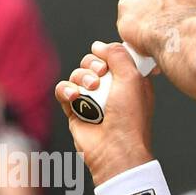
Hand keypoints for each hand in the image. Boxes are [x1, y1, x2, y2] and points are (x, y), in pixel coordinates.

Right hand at [56, 43, 153, 183]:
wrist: (114, 148)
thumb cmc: (129, 118)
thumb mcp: (132, 78)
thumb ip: (118, 54)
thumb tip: (99, 45)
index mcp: (129, 82)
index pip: (115, 57)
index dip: (110, 54)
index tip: (110, 57)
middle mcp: (111, 90)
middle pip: (93, 62)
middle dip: (93, 64)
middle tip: (100, 74)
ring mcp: (92, 99)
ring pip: (77, 74)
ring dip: (81, 78)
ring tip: (90, 90)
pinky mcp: (74, 109)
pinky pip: (63, 89)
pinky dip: (66, 90)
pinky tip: (74, 97)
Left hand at [116, 0, 195, 56]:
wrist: (178, 39)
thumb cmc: (194, 26)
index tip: (177, 7)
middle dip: (158, 4)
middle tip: (166, 21)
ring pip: (138, 2)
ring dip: (144, 14)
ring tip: (155, 31)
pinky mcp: (125, 8)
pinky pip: (127, 17)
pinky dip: (133, 27)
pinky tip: (144, 37)